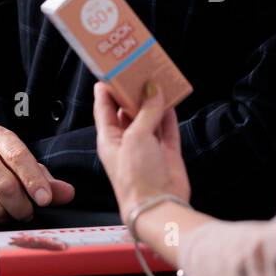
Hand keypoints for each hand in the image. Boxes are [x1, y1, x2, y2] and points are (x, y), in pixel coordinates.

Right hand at [0, 125, 74, 224]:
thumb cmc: (2, 168)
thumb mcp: (26, 168)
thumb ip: (48, 181)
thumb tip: (68, 193)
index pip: (18, 157)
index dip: (34, 181)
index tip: (45, 200)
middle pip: (5, 186)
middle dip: (22, 207)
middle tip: (27, 213)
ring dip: (6, 216)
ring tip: (8, 211)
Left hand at [93, 81, 189, 220]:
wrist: (158, 205)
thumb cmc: (136, 177)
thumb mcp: (136, 137)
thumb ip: (146, 111)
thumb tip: (153, 89)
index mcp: (109, 139)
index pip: (104, 109)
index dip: (106, 89)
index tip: (111, 70)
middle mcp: (127, 142)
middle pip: (128, 111)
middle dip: (133, 92)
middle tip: (140, 70)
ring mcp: (147, 148)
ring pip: (150, 117)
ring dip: (154, 101)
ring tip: (157, 79)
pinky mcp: (166, 153)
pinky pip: (167, 128)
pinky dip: (169, 114)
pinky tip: (171, 100)